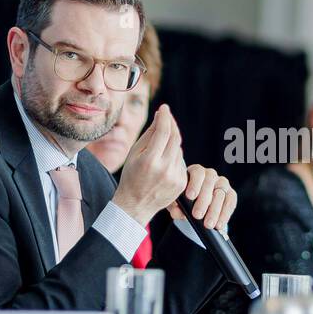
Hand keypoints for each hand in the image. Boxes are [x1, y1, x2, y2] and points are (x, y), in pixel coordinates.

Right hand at [111, 104, 188, 224]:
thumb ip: (149, 135)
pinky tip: (163, 163)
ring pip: (178, 150)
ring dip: (171, 143)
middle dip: (171, 125)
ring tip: (158, 148)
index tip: (164, 108)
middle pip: (175, 138)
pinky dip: (173, 158)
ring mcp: (175, 177)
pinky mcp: (181, 183)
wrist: (135, 205)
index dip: (165, 117)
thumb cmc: (131, 177)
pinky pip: (181, 163)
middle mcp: (164, 169)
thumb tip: (160, 117)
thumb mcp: (134, 154)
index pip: (163, 132)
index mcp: (149, 161)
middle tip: (167, 117)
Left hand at [167, 165, 236, 229]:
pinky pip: (230, 202)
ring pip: (221, 194)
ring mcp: (222, 183)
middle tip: (197, 215)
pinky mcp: (231, 193)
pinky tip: (219, 224)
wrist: (195, 207)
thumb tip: (179, 212)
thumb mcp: (176, 203)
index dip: (194, 184)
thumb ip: (175, 206)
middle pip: (210, 183)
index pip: (198, 173)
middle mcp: (210, 175)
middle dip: (203, 201)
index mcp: (196, 172)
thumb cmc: (184, 201)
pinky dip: (225, 214)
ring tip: (208, 224)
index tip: (190, 196)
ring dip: (215, 211)